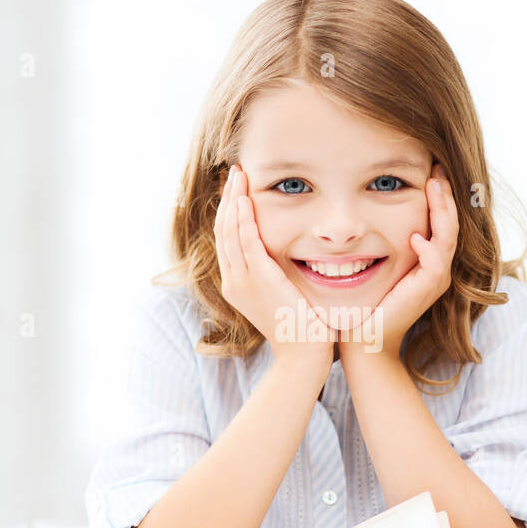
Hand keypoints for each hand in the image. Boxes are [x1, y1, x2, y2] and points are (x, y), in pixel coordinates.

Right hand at [214, 164, 335, 373]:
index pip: (227, 239)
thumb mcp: (282, 295)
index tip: (237, 188)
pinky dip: (243, 220)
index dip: (229, 210)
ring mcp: (243, 281)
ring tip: (238, 175)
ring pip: (229, 232)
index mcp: (237, 284)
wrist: (304, 356)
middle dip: (228, 198)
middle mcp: (233, 281)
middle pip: (222, 230)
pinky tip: (244, 200)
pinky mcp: (260, 280)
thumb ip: (276, 274)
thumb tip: (284, 256)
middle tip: (235, 172)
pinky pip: (246, 243)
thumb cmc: (301, 328)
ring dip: (233, 200)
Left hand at [340, 161, 458, 362]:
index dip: (439, 196)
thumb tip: (368, 208)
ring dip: (442, 212)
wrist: (363, 337)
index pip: (441, 221)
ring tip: (433, 188)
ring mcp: (433, 280)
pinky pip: (435, 265)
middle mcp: (436, 268)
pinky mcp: (425, 291)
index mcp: (428, 259)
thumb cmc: (365, 299)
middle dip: (445, 196)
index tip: (430, 169)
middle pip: (450, 225)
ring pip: (447, 239)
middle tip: (436, 169)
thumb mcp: (375, 262)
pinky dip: (428, 249)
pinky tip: (415, 237)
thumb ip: (382, 238)